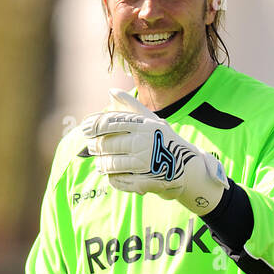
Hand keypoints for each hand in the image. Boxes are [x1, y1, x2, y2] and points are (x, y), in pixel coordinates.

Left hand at [81, 89, 228, 214]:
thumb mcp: (153, 120)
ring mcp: (144, 164)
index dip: (93, 125)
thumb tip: (111, 91)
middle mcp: (143, 143)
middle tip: (92, 147)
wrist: (188, 169)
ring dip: (102, 164)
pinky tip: (112, 175)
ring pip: (111, 164)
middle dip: (96, 147)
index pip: (110, 122)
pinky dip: (113, 178)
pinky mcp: (144, 183)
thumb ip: (131, 106)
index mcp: (144, 126)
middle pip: (107, 144)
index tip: (85, 129)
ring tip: (100, 163)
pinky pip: (119, 181)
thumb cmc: (166, 142)